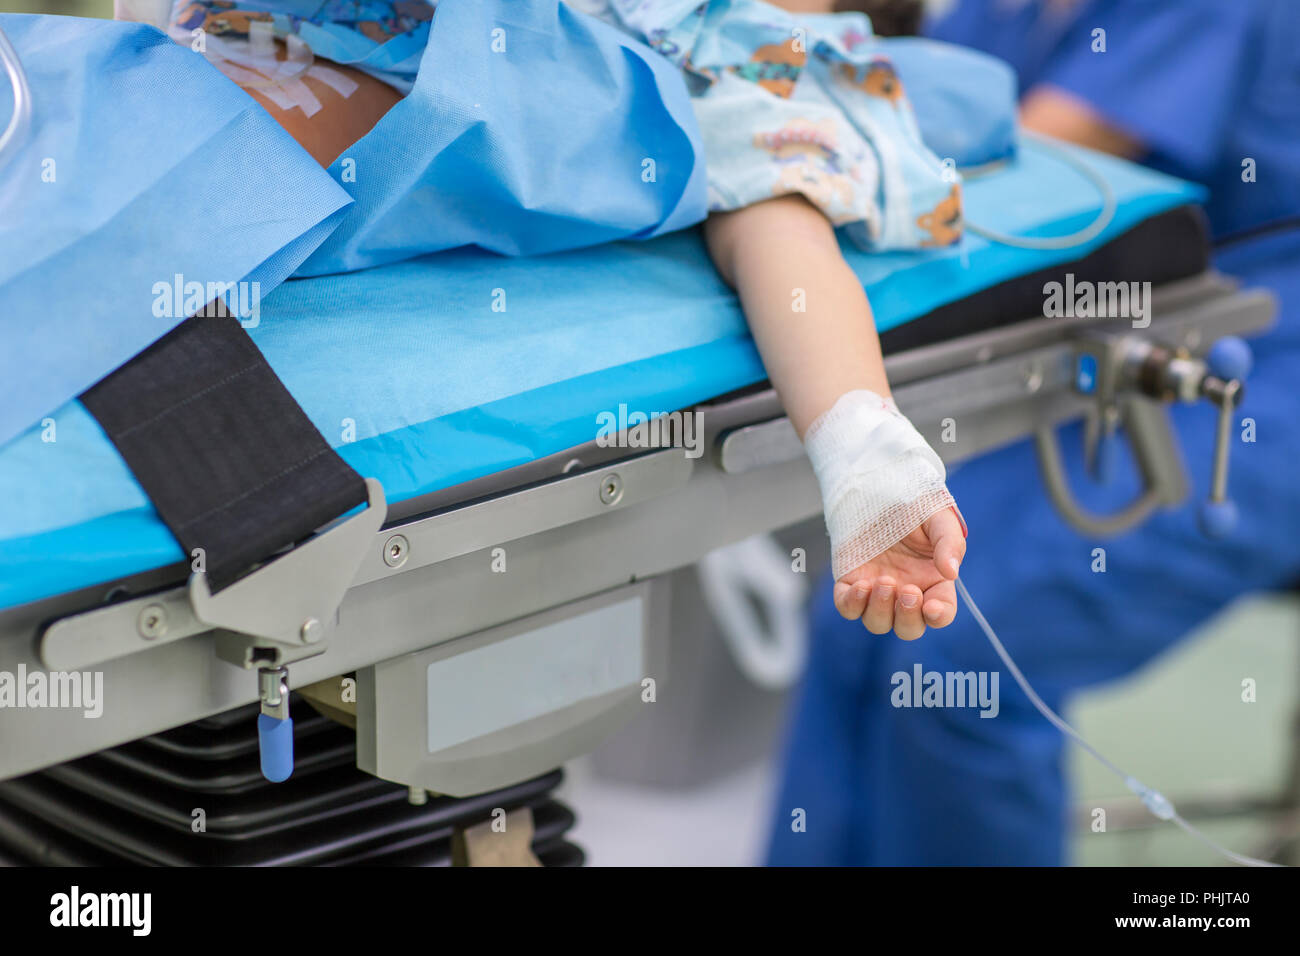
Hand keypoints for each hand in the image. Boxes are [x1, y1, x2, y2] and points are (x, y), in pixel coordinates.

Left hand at [832, 505, 965, 640]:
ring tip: (884, 581)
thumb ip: (949, 544)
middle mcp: (906, 593)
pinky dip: (853, 604)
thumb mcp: (940, 520)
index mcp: (933, 583)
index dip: (938, 616)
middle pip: (908, 628)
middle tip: (908, 590)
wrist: (879, 490)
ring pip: (877, 622)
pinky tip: (861, 585)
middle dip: (908, 617)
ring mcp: (878, 591)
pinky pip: (848, 608)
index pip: (940, 613)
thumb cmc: (916, 508)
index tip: (931, 606)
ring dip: (880, 610)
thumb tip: (951, 573)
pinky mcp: (852, 582)